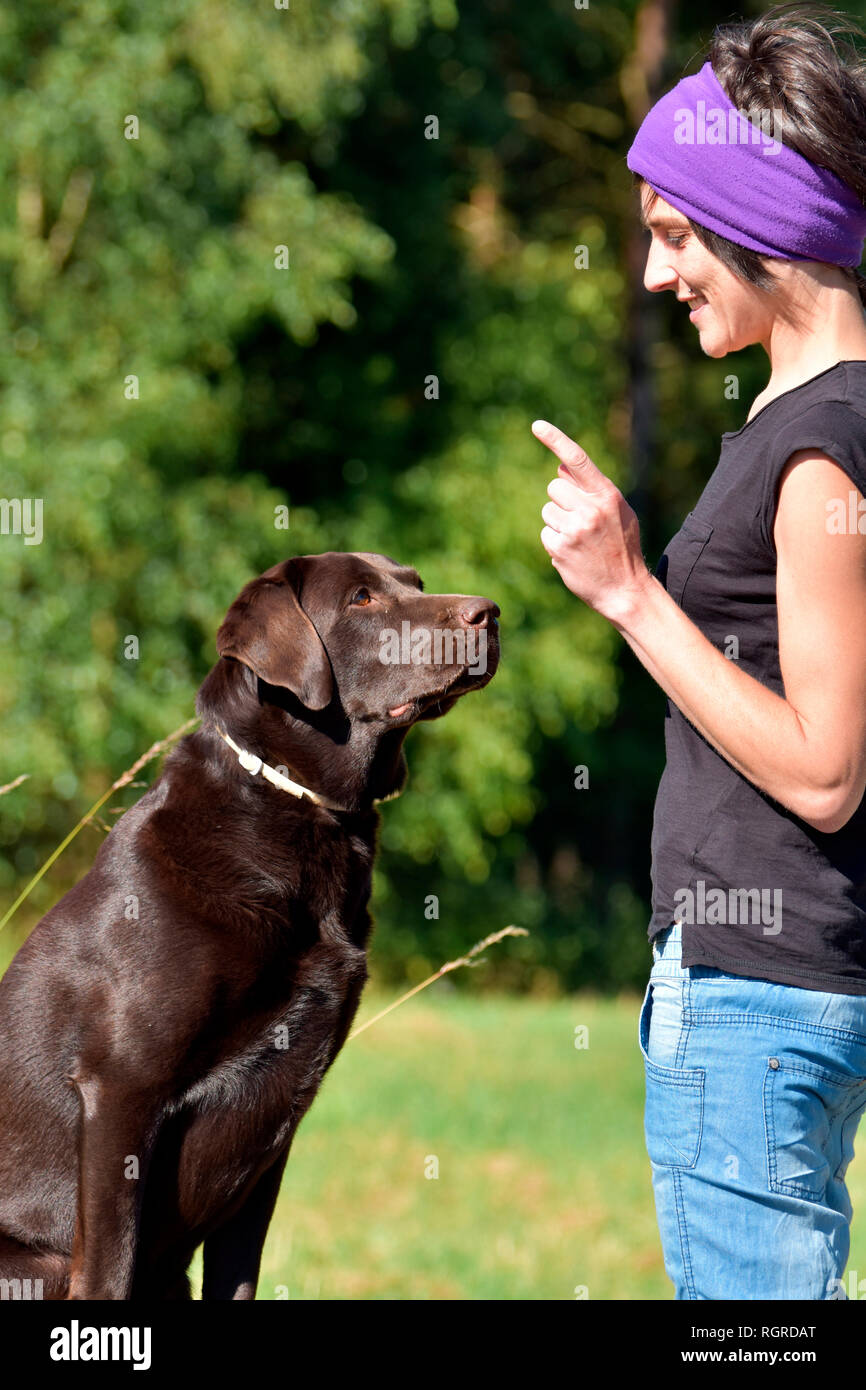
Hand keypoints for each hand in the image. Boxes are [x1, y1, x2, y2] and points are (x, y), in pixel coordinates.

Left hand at [534, 419, 650, 625]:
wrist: (625, 589)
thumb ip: (593, 489)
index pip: (577, 459)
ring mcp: (574, 529)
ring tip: (581, 540)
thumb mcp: (619, 512)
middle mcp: (591, 509)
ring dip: (558, 523)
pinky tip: (574, 553)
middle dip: (562, 500)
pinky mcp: (560, 548)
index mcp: (607, 495)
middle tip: (581, 521)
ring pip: (548, 510)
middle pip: (555, 486)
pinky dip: (556, 542)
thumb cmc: (622, 547)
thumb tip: (560, 467)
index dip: (555, 439)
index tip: (536, 426)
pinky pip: (546, 533)